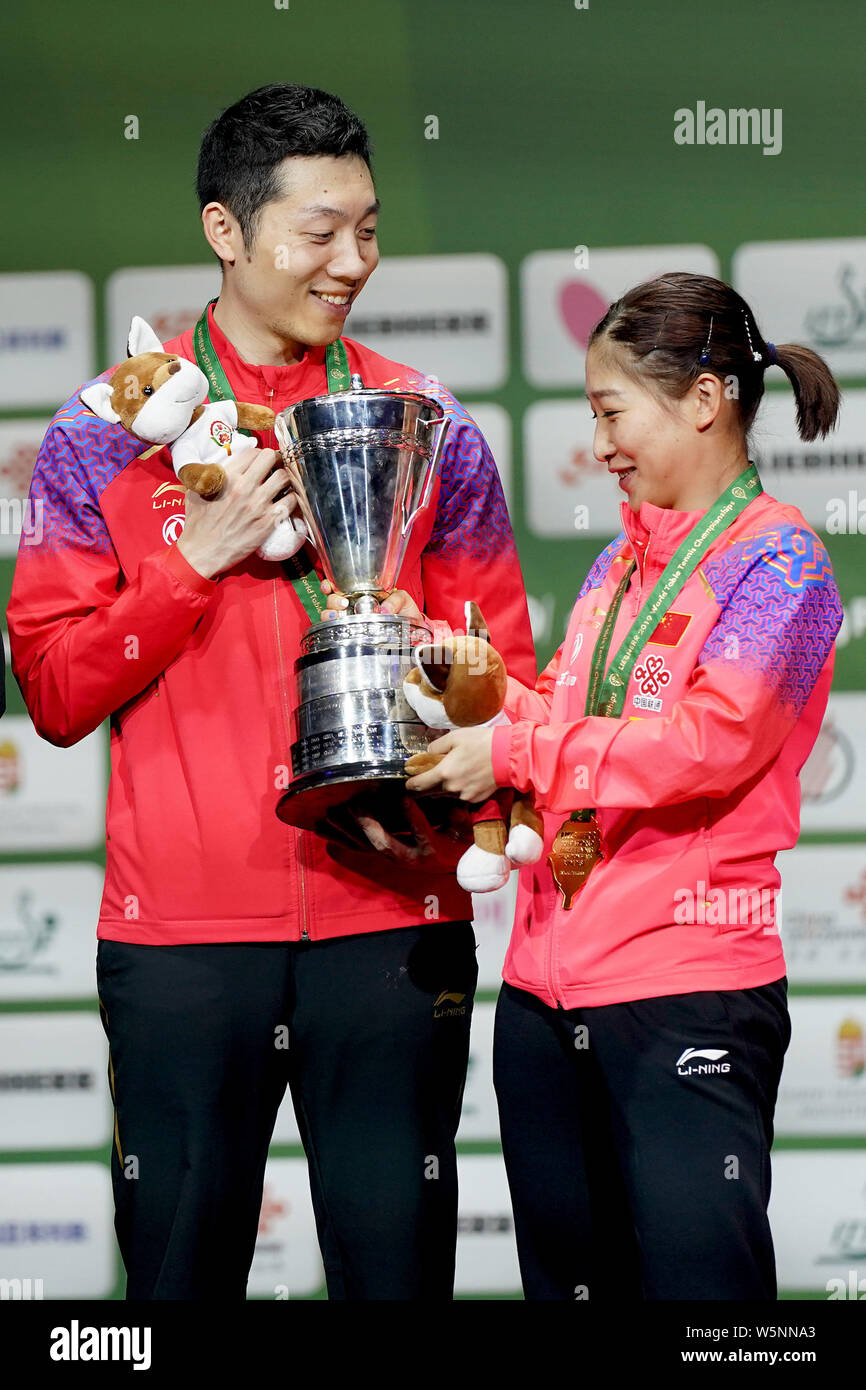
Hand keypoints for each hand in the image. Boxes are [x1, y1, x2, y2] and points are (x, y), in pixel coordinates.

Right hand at [176, 446, 298, 578]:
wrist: (203, 552)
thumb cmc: (198, 523)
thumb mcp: (196, 490)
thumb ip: (209, 473)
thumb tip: (221, 462)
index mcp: (227, 477)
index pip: (252, 452)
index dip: (258, 454)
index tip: (260, 461)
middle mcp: (245, 487)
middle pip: (271, 457)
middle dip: (275, 460)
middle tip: (275, 467)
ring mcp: (259, 504)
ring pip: (284, 477)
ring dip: (284, 478)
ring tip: (280, 484)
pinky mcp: (268, 521)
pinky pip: (290, 501)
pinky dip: (290, 498)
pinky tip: (285, 501)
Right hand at [319, 581, 424, 624]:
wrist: (412, 631)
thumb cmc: (405, 611)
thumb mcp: (404, 599)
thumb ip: (396, 599)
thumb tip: (383, 609)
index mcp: (361, 594)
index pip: (339, 586)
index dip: (328, 585)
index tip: (328, 586)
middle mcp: (352, 606)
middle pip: (331, 601)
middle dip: (332, 601)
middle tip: (343, 603)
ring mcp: (352, 621)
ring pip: (331, 616)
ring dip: (330, 615)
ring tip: (339, 615)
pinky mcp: (354, 634)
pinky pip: (338, 632)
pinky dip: (333, 629)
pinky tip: (339, 627)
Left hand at [321, 795, 473, 871]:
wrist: (450, 866)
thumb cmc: (457, 843)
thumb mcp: (464, 832)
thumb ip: (461, 820)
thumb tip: (457, 806)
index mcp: (431, 849)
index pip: (422, 832)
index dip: (414, 817)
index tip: (404, 798)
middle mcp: (408, 857)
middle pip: (385, 843)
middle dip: (368, 824)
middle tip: (354, 804)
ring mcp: (392, 857)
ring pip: (366, 846)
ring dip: (347, 830)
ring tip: (330, 813)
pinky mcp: (381, 855)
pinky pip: (357, 848)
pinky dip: (338, 838)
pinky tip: (321, 829)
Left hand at [405, 726, 497, 801]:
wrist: (508, 755)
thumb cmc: (481, 742)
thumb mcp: (455, 736)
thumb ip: (436, 746)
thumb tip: (429, 753)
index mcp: (444, 773)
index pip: (419, 784)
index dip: (410, 784)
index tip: (408, 782)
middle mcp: (452, 788)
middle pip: (430, 793)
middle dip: (423, 789)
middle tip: (420, 783)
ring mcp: (464, 796)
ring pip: (446, 795)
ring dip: (441, 789)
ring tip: (444, 779)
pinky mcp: (476, 799)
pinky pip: (460, 797)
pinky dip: (458, 790)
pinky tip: (463, 780)